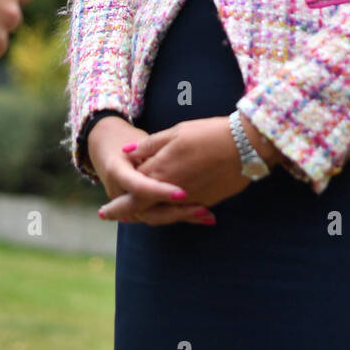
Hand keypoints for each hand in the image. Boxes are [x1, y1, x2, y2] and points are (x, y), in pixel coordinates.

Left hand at [98, 117, 261, 223]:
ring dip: (146, 215)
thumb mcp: (176, 132)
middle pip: (141, 208)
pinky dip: (172, 214)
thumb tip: (127, 153)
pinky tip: (168, 212)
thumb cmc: (208, 133)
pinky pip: (183, 213)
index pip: (132, 188)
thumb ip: (149, 146)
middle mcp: (171, 190)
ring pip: (162, 214)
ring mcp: (189, 199)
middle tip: (108, 215)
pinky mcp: (205, 201)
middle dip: (123, 213)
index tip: (105, 209)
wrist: (244, 145)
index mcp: (160, 170)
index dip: (118, 199)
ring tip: (132, 216)